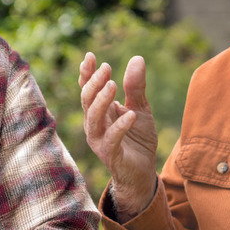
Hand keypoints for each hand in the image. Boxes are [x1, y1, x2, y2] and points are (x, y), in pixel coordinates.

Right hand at [79, 52, 158, 219]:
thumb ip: (136, 87)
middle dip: (94, 83)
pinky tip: (129, 114)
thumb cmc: (137, 139)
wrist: (143, 172)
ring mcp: (99, 140)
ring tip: (113, 85)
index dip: (87, 74)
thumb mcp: (140, 108)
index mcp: (100, 111)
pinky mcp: (110, 155)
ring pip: (93, 118)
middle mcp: (94, 124)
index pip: (88, 89)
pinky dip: (119, 126)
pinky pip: (110, 139)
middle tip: (106, 68)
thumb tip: (137, 58)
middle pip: (87, 100)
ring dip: (102, 101)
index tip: (90, 56)